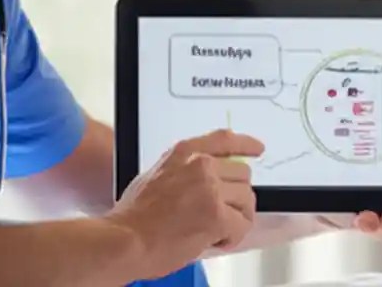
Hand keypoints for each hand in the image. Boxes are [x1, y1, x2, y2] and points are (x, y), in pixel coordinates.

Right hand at [106, 129, 263, 278]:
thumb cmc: (133, 216)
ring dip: (234, 219)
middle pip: (242, 174)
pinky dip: (231, 238)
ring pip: (246, 201)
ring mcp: (211, 189)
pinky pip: (242, 226)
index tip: (258, 149)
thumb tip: (208, 178)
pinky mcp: (217, 215)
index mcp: (185, 152)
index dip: (246, 144)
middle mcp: (201, 165)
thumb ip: (185, 170)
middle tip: (219, 215)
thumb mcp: (157, 175)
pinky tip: (214, 242)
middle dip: (235, 197)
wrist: (124, 241)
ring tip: (212, 231)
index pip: (225, 139)